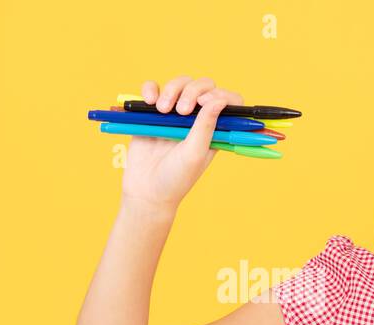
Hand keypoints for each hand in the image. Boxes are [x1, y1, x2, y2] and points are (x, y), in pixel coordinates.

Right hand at [118, 76, 243, 211]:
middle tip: (182, 111)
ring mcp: (174, 114)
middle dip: (192, 91)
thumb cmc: (176, 178)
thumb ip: (206, 126)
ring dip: (171, 90)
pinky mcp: (151, 113)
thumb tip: (221, 100)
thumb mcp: (195, 154)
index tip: (206, 102)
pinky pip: (153, 89)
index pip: (227, 101)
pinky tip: (149, 102)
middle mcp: (196, 118)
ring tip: (162, 110)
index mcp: (213, 128)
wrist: (145, 191)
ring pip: (179, 83)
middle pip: (202, 86)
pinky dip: (150, 89)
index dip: (221, 95)